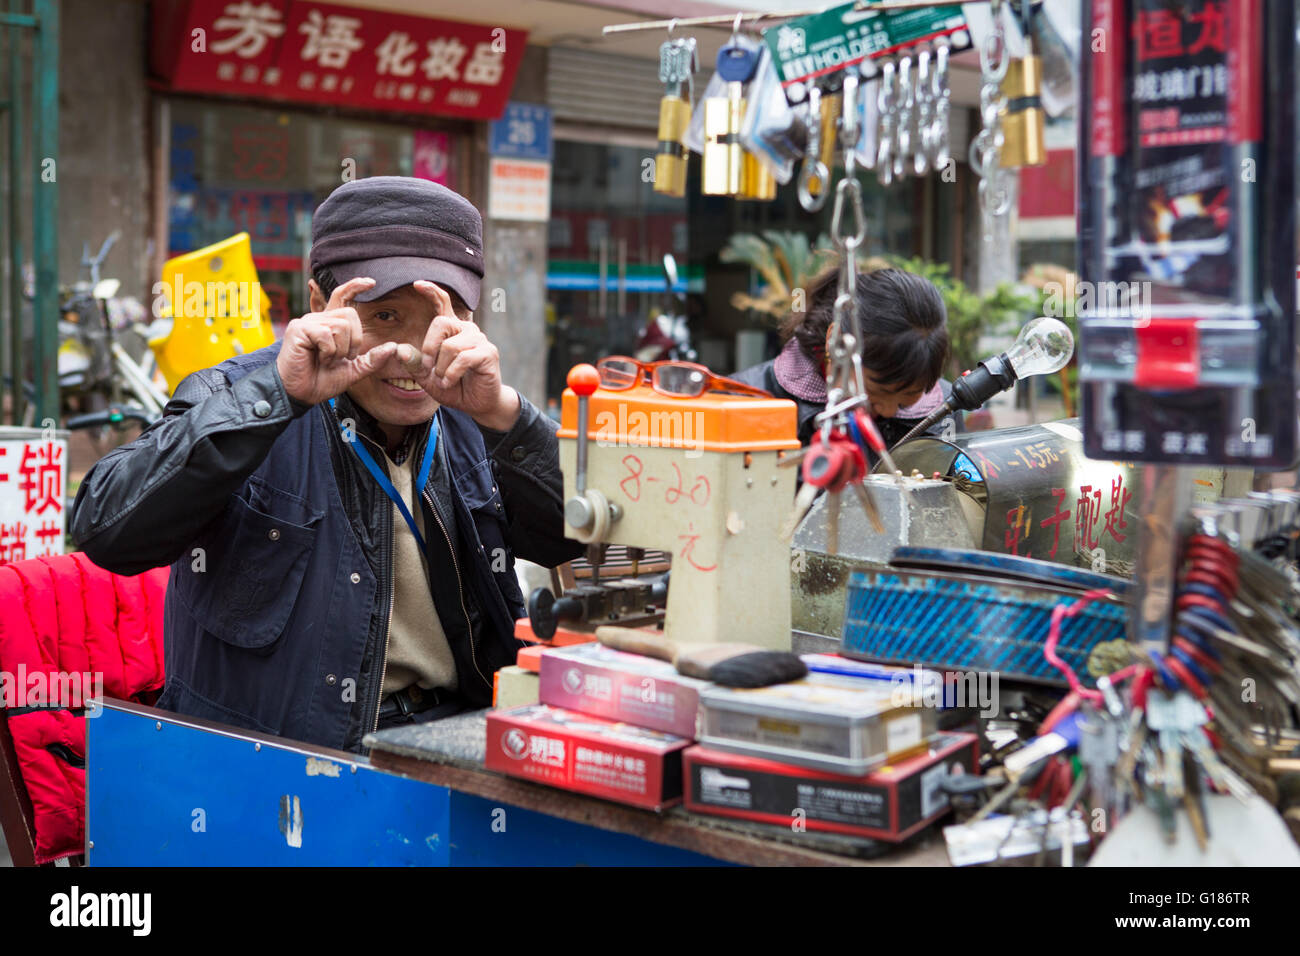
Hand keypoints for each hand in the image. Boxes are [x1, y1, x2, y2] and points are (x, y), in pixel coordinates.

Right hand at [275, 277, 398, 406]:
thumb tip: (393, 347)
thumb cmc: (322, 380)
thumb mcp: (354, 370)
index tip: (372, 282)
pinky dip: (329, 351)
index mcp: (330, 324)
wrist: (301, 394)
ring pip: (341, 325)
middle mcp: (319, 319)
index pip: (343, 296)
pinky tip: (319, 359)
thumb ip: (372, 359)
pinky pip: (326, 334)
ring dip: (340, 350)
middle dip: (354, 340)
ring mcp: (308, 322)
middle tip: (342, 358)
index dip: (355, 286)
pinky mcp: (299, 328)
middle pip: (350, 314)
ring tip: (328, 360)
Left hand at [407, 280, 520, 429]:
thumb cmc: (454, 387)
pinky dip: (451, 374)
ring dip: (441, 367)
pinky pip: (463, 358)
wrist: (477, 404)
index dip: (431, 291)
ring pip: (451, 345)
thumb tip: (400, 350)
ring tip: (444, 380)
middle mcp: (466, 330)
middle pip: (441, 323)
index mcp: (452, 331)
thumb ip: (415, 364)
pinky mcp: (488, 352)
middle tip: (429, 369)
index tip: (417, 283)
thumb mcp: (427, 378)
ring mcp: (480, 339)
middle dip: (429, 348)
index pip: (443, 303)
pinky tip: (450, 382)